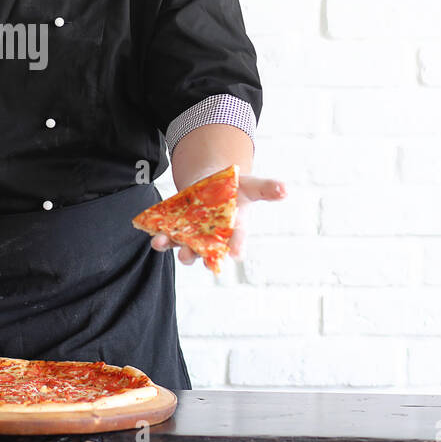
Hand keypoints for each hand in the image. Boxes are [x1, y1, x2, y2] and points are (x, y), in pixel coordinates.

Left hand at [150, 174, 287, 264]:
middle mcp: (214, 239)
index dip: (236, 247)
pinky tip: (155, 236)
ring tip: (165, 243)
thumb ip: (267, 189)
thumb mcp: (251, 185)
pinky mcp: (177, 230)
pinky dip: (160, 238)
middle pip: (208, 252)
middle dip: (201, 255)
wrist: (210, 184)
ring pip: (185, 248)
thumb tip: (286, 189)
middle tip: (195, 257)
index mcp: (235, 231)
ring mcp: (194, 237)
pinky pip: (168, 238)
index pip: (237, 242)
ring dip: (176, 248)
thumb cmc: (235, 189)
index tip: (236, 253)